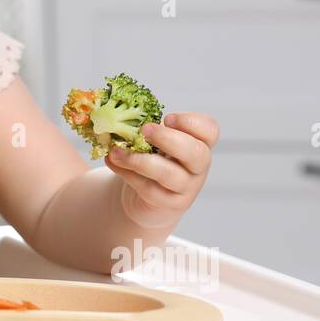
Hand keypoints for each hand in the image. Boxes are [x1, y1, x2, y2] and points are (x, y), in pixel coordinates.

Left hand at [104, 112, 218, 228]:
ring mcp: (186, 187)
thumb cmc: (151, 159)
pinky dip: (128, 174)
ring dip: (140, 161)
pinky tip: (112, 162)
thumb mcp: (152, 141)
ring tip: (116, 151)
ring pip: (171, 175)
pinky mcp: (169, 204)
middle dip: (169, 139)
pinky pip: (150, 189)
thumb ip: (143, 128)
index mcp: (198, 143)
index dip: (192, 123)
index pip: (209, 130)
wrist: (144, 197)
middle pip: (197, 153)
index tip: (167, 118)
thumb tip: (110, 116)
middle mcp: (197, 166)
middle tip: (145, 130)